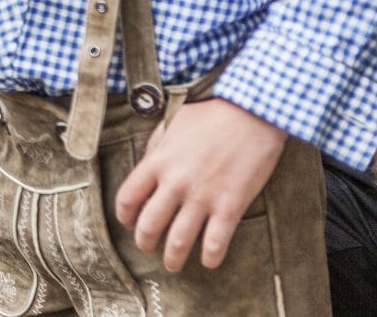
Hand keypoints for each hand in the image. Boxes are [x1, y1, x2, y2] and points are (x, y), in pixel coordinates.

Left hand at [115, 99, 286, 272]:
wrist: (252, 113)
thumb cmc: (211, 114)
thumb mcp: (172, 124)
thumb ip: (157, 148)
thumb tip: (147, 164)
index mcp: (157, 162)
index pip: (127, 199)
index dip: (125, 216)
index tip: (129, 223)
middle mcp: (175, 183)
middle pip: (149, 226)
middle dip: (144, 243)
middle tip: (148, 249)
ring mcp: (202, 197)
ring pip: (178, 240)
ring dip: (173, 258)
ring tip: (173, 264)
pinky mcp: (230, 206)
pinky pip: (215, 242)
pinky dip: (210, 257)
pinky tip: (209, 261)